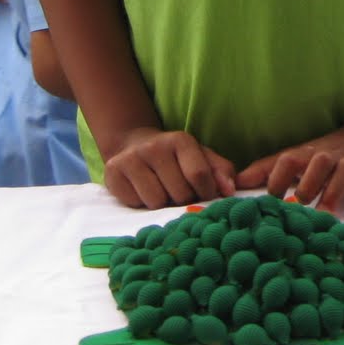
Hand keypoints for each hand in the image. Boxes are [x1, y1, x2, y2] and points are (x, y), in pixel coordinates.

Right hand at [104, 128, 236, 208]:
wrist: (133, 146)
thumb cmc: (176, 158)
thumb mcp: (202, 158)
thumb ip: (222, 171)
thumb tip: (231, 190)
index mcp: (181, 140)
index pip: (199, 175)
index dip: (206, 192)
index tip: (205, 195)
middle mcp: (155, 146)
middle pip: (179, 193)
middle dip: (183, 200)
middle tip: (179, 193)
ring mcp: (132, 159)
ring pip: (156, 202)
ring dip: (162, 204)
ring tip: (162, 191)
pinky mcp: (113, 172)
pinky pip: (135, 203)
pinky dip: (142, 204)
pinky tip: (143, 191)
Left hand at [235, 122, 343, 217]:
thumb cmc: (326, 154)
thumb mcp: (298, 156)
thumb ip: (267, 169)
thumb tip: (235, 183)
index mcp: (309, 153)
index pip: (290, 159)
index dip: (277, 176)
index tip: (269, 198)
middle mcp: (331, 156)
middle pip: (319, 163)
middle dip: (308, 184)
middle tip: (298, 206)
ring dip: (335, 191)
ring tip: (326, 213)